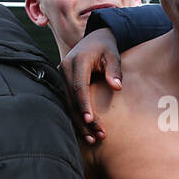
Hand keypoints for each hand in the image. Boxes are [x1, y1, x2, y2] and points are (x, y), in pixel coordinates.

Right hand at [59, 28, 121, 143]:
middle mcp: (65, 68)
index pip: (79, 86)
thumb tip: (117, 86)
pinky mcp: (62, 83)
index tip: (90, 120)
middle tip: (97, 137)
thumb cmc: (106, 48)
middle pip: (72, 99)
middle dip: (83, 120)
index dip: (84, 104)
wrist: (94, 39)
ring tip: (92, 139)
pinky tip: (84, 131)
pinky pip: (67, 102)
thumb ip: (114, 70)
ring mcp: (61, 76)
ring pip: (68, 104)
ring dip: (79, 123)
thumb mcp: (113, 55)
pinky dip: (76, 117)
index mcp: (77, 61)